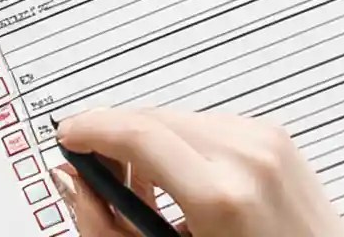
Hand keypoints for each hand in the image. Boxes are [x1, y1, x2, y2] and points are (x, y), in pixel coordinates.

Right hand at [53, 109, 343, 236]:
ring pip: (177, 118)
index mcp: (223, 195)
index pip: (137, 134)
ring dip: (150, 145)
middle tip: (98, 175)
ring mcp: (266, 140)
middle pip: (152, 120)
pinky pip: (207, 124)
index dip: (90, 130)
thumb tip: (72, 180)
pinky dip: (183, 146)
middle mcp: (248, 156)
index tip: (68, 138)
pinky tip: (184, 184)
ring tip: (149, 195)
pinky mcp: (275, 134)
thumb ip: (107, 225)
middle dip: (115, 140)